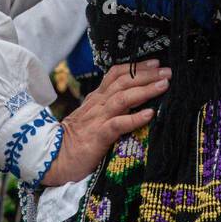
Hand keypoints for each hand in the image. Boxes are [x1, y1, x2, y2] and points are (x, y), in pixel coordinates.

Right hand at [42, 58, 167, 186]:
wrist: (52, 158)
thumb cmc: (76, 140)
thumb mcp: (91, 117)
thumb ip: (108, 107)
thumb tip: (133, 100)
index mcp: (96, 99)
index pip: (116, 75)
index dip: (136, 67)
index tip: (155, 62)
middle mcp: (97, 105)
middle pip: (123, 82)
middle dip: (146, 74)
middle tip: (167, 71)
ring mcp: (97, 120)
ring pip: (123, 99)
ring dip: (145, 90)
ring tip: (163, 85)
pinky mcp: (97, 137)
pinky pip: (118, 125)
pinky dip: (134, 118)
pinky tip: (150, 114)